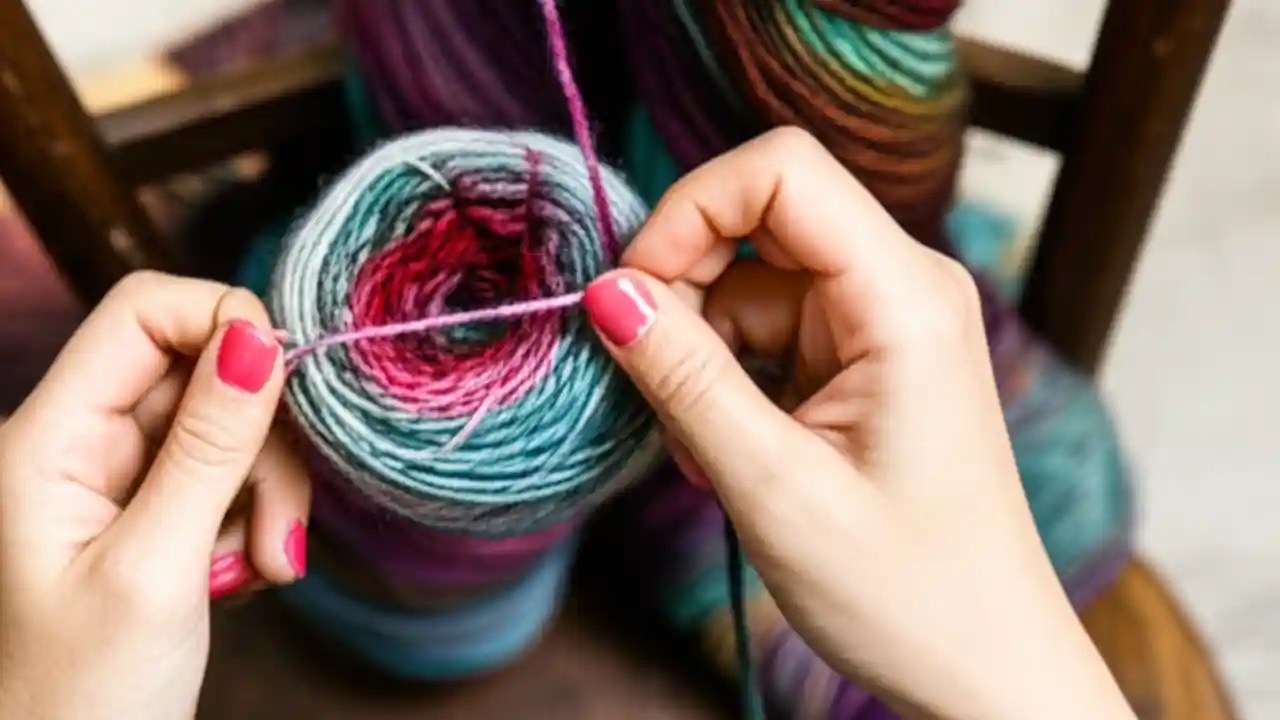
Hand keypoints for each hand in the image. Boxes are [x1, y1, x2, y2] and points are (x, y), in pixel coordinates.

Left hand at [0, 272, 309, 719]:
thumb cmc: (80, 699)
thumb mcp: (156, 570)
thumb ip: (208, 448)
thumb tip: (260, 336)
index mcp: (47, 442)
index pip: (142, 313)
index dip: (223, 322)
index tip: (289, 385)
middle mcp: (81, 447)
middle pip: (202, 376)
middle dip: (261, 446)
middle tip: (278, 533)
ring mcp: (118, 482)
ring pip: (228, 432)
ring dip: (267, 496)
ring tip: (263, 571)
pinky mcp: (155, 516)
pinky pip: (229, 482)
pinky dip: (254, 523)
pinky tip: (241, 579)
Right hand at [583, 129, 1133, 719]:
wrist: (981, 662)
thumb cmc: (905, 590)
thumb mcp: (774, 487)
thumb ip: (686, 378)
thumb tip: (607, 290)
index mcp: (905, 298)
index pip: (782, 171)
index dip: (690, 210)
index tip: (633, 295)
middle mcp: (902, 288)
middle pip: (760, 222)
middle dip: (685, 291)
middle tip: (656, 385)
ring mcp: (883, 323)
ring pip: (751, 284)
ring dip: (704, 354)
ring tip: (705, 451)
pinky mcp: (863, 360)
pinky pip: (768, 332)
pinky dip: (729, 382)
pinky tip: (730, 455)